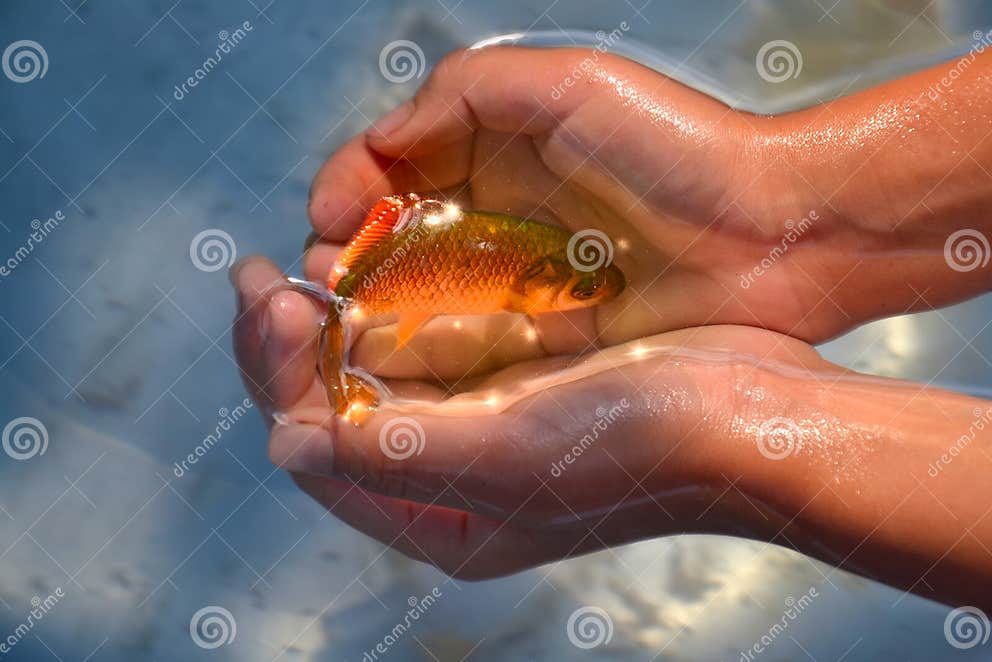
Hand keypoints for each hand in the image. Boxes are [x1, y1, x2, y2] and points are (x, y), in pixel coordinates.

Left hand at [232, 258, 991, 608]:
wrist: (753, 417)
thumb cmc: (638, 446)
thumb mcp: (506, 455)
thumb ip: (391, 452)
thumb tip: (284, 445)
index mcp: (440, 519)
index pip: (321, 451)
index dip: (276, 375)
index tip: (265, 296)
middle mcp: (454, 487)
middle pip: (340, 415)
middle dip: (295, 346)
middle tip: (263, 273)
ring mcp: (487, 438)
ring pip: (382, 380)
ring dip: (342, 322)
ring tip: (311, 263)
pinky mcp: (520, 392)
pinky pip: (434, 354)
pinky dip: (400, 312)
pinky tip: (386, 271)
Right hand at [303, 45, 991, 376]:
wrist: (774, 238)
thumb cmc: (680, 151)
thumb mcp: (568, 86)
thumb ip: (464, 93)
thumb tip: (380, 148)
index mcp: (486, 157)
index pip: (384, 176)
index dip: (344, 196)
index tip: (327, 223)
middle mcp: (489, 225)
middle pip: (387, 249)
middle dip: (343, 268)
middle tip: (323, 289)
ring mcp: (512, 289)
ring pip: (415, 307)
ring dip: (371, 320)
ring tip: (342, 332)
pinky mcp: (539, 345)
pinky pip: (464, 354)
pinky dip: (424, 359)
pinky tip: (396, 366)